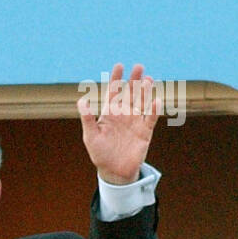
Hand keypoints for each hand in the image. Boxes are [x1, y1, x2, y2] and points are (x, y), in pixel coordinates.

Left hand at [79, 63, 159, 185]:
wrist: (114, 172)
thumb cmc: (100, 154)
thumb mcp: (91, 136)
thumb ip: (87, 118)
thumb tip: (82, 101)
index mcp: (110, 113)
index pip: (114, 92)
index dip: (116, 79)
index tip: (119, 66)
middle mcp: (124, 114)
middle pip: (131, 93)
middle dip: (134, 80)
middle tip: (139, 67)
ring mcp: (135, 122)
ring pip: (142, 102)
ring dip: (145, 92)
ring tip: (148, 80)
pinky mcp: (145, 132)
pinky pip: (150, 119)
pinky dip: (153, 110)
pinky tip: (155, 100)